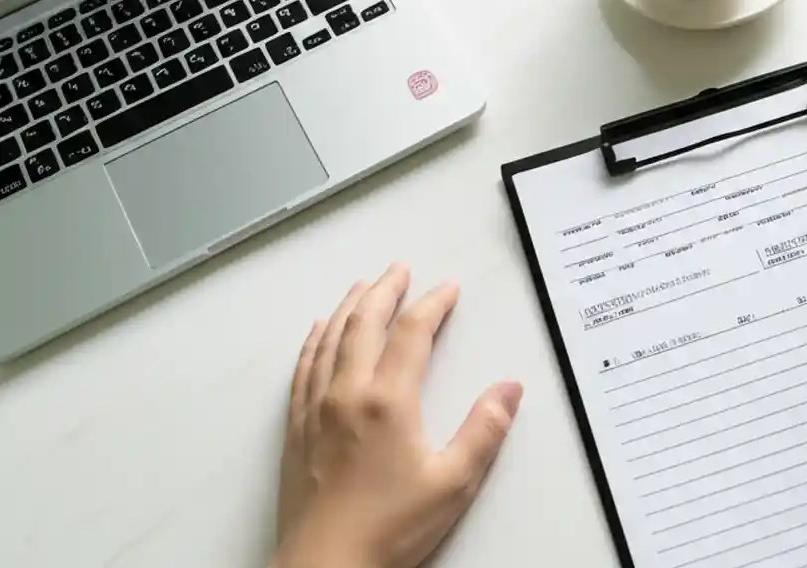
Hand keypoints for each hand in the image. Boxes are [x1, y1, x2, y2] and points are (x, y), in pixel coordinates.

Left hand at [274, 265, 522, 567]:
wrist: (325, 567)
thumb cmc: (388, 530)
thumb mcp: (453, 483)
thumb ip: (484, 431)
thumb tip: (509, 389)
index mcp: (387, 401)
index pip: (412, 333)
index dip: (432, 304)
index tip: (448, 288)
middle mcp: (346, 394)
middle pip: (362, 323)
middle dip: (384, 291)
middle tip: (399, 269)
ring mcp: (315, 410)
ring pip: (329, 340)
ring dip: (347, 307)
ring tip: (361, 287)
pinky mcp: (297, 430)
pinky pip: (302, 368)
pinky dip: (313, 341)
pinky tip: (317, 333)